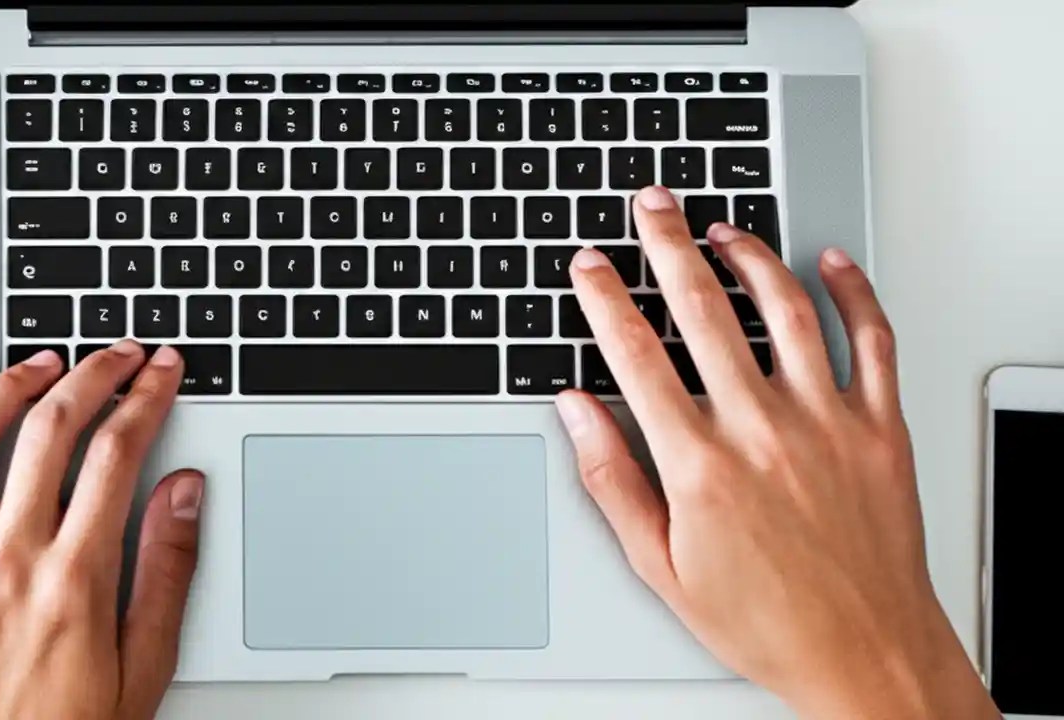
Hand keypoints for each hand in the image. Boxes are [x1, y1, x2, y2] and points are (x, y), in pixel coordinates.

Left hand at [0, 341, 202, 719]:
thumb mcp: (147, 663)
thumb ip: (169, 568)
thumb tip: (185, 491)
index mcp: (78, 577)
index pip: (118, 453)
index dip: (146, 397)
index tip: (161, 370)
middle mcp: (12, 560)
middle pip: (51, 431)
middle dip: (92, 374)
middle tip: (117, 353)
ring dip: (9, 390)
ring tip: (41, 365)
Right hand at [556, 187, 998, 718]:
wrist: (864, 655)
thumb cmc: (763, 620)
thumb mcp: (661, 567)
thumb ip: (613, 482)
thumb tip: (576, 414)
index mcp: (700, 465)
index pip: (637, 356)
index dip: (606, 300)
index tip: (589, 266)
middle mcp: (762, 429)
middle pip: (704, 312)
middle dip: (667, 247)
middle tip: (651, 206)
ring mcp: (827, 422)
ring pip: (784, 310)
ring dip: (748, 256)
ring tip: (721, 229)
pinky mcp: (881, 428)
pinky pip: (872, 340)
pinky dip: (853, 292)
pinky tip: (829, 262)